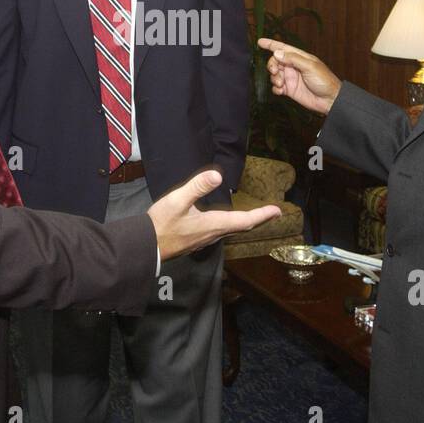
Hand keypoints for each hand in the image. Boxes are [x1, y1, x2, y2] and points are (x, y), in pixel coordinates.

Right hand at [149, 168, 280, 260]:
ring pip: (231, 231)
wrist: (146, 247)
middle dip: (259, 219)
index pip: (245, 220)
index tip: (277, 210)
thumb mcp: (177, 200)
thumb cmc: (161, 224)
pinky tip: (225, 222)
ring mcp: (204, 239)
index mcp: (213, 224)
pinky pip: (221, 232)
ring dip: (246, 222)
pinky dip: (232, 225)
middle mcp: (213, 234)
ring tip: (255, 216)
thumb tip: (217, 175)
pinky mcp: (196, 240)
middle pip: (242, 227)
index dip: (262, 215)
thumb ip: (197, 186)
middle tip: (273, 213)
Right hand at [256, 38, 341, 114]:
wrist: (330, 100)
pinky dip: (275, 88)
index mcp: (299, 57)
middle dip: (271, 65)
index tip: (260, 42)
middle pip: (275, 61)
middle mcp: (293, 66)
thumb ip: (293, 59)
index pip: (283, 48)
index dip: (271, 44)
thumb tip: (276, 53)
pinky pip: (276, 87)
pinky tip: (281, 91)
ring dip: (274, 78)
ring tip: (281, 84)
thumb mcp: (309, 66)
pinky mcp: (289, 90)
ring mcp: (291, 78)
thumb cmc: (324, 81)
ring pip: (274, 75)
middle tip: (274, 72)